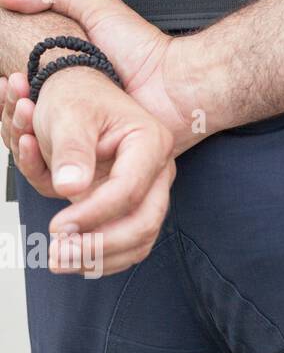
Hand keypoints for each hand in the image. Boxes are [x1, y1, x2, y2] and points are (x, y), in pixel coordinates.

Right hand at [0, 0, 206, 154]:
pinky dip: (40, 162)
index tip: (6, 83)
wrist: (181, 89)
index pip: (26, 92)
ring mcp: (87, 139)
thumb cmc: (147, 51)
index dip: (12, 91)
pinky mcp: (97, 165)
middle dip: (13, 111)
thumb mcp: (100, 10)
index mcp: (71, 81)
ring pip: (37, 147)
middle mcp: (77, 111)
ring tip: (23, 114)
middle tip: (15, 99)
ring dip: (20, 133)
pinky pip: (58, 172)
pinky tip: (33, 144)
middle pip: (28, 120)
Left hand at [8, 66, 174, 276]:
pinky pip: (127, 242)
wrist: (77, 92)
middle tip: (58, 253)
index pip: (128, 191)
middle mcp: (155, 171)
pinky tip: (73, 258)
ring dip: (100, 258)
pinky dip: (101, 257)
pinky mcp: (130, 205)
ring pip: (139, 239)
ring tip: (59, 260)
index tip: (58, 226)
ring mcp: (145, 190)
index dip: (93, 214)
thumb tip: (71, 188)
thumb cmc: (77, 98)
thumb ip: (71, 150)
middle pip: (145, 222)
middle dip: (101, 246)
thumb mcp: (69, 114)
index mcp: (150, 144)